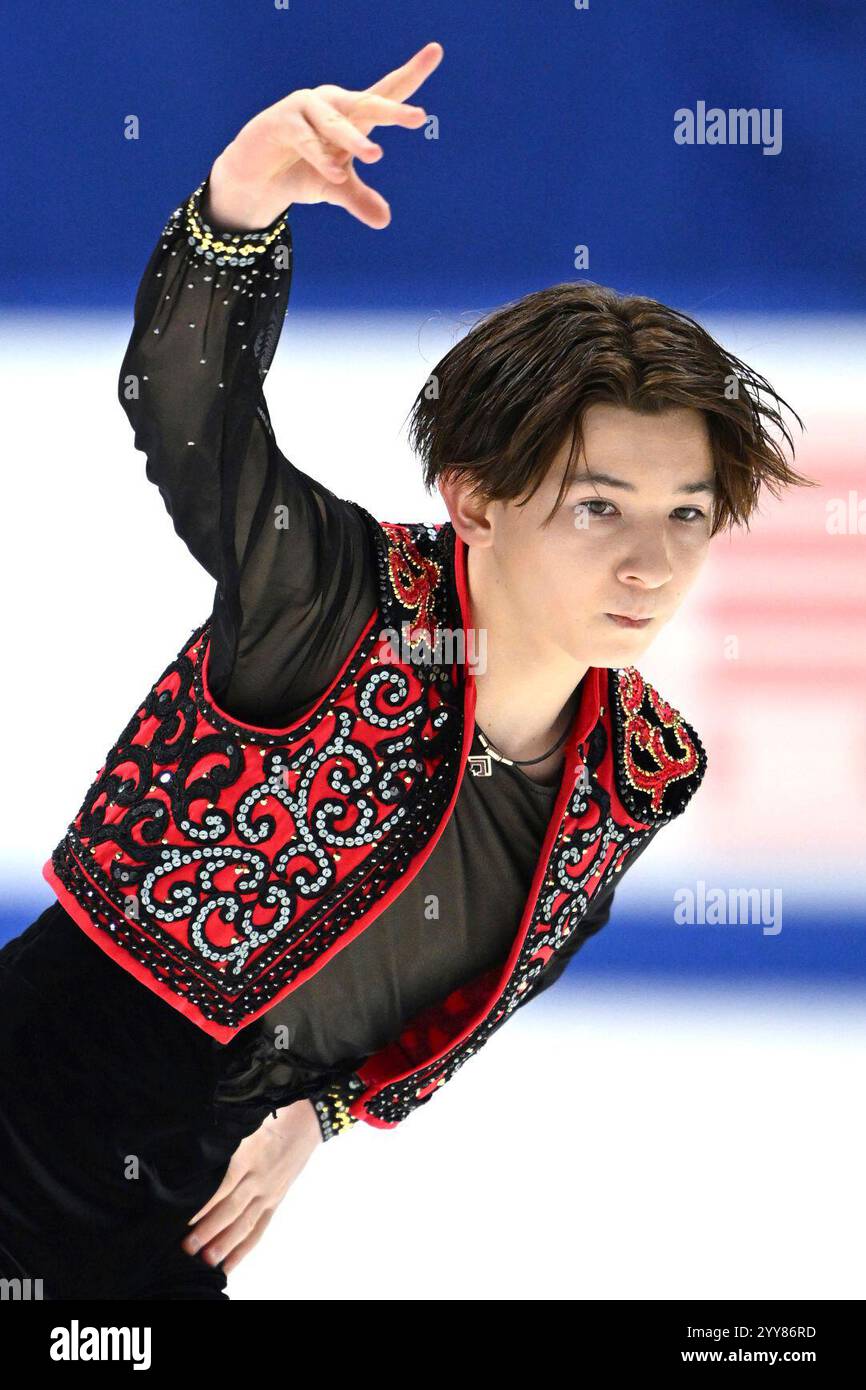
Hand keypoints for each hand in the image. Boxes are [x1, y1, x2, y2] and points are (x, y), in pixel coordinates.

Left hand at [181, 1097, 321, 1275]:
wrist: (306, 1122)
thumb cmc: (270, 1119)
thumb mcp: (243, 1127)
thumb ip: (221, 1146)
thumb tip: (192, 1164)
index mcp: (248, 1156)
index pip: (222, 1185)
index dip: (204, 1204)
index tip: (183, 1218)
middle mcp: (259, 1178)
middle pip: (231, 1209)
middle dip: (209, 1230)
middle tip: (187, 1247)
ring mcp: (269, 1192)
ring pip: (245, 1223)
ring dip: (225, 1244)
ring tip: (206, 1260)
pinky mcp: (276, 1201)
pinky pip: (260, 1229)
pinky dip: (245, 1248)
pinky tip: (230, 1264)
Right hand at [206, 39, 443, 230]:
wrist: (257, 178)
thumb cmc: (301, 172)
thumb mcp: (334, 189)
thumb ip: (358, 200)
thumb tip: (384, 220)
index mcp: (351, 115)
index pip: (385, 92)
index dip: (411, 74)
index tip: (436, 51)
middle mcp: (332, 105)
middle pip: (368, 103)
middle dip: (392, 109)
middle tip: (418, 118)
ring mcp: (305, 109)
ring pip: (336, 122)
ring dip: (354, 139)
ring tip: (374, 156)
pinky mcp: (280, 121)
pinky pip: (306, 139)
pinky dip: (320, 157)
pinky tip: (336, 174)